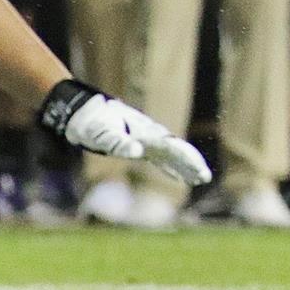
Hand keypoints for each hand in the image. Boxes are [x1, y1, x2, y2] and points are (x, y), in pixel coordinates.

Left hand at [39, 79, 211, 186]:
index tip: (199, 170)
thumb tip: (136, 152)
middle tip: (204, 177)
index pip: (173, 147)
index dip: (186, 159)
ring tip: (199, 178)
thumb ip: (119, 142)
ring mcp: (147, 140)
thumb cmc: (92, 123)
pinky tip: (179, 176)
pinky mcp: (141, 146)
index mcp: (146, 133)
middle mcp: (151, 136)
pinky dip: (173, 167)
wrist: (84, 111)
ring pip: (173, 155)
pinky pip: (163, 159)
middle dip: (192, 163)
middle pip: (177, 151)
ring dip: (186, 166)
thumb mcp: (103, 134)